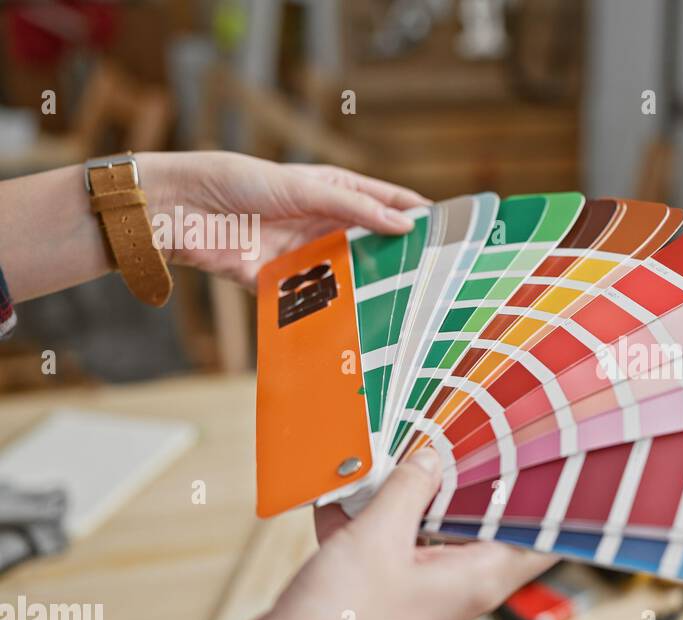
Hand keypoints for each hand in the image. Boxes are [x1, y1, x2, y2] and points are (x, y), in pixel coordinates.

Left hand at [141, 151, 427, 287]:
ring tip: (405, 304)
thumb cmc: (239, 182)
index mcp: (333, 191)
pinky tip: (358, 325)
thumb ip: (354, 207)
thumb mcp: (304, 187)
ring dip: (370, 288)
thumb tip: (404, 223)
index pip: (386, 201)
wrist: (182, 211)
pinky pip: (315, 302)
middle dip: (399, 258)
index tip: (450, 230)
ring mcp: (305, 255)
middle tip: (435, 276)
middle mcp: (323, 224)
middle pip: (372, 243)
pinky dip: (332, 312)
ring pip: (349, 275)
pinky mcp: (282, 283)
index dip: (417, 214)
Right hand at [243, 448, 557, 619]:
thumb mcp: (379, 536)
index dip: (549, 501)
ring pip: (429, 528)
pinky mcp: (385, 588)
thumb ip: (410, 488)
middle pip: (479, 523)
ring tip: (397, 451)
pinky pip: (388, 541)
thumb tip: (431, 458)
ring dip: (409, 493)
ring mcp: (421, 588)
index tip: (547, 459)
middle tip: (463, 436)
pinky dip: (370, 516)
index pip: (541, 540)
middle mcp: (459, 586)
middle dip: (467, 480)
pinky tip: (346, 486)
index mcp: (479, 578)